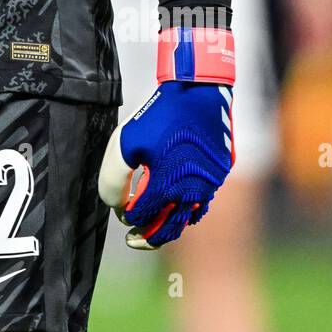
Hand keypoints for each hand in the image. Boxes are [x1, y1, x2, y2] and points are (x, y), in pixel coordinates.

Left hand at [98, 81, 233, 247]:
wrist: (198, 92)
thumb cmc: (158, 116)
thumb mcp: (124, 143)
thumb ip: (113, 180)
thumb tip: (119, 206)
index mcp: (168, 186)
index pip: (143, 217)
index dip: (128, 217)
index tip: (122, 211)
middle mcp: (192, 191)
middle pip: (168, 228)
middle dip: (149, 236)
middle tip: (134, 240)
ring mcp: (210, 184)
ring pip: (187, 218)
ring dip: (168, 225)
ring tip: (154, 226)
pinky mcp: (219, 174)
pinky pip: (202, 202)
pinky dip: (186, 210)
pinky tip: (175, 205)